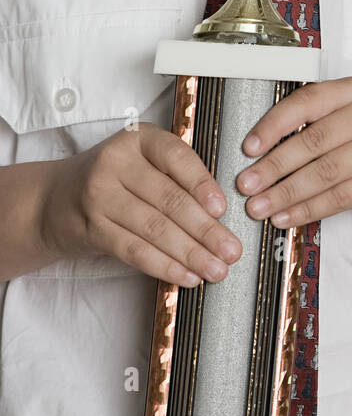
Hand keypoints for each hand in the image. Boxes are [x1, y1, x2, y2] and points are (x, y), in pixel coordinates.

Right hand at [40, 122, 242, 285]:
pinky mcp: (91, 227)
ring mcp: (100, 195)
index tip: (223, 209)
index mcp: (138, 138)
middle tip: (232, 250)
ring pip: (155, 228)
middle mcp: (116, 162)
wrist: (54, 199)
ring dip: (191, 253)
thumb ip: (176, 175)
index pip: (177, 158)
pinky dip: (165, 266)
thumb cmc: (114, 179)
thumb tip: (221, 213)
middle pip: (170, 199)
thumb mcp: (142, 161)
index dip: (202, 184)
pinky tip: (187, 276)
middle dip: (207, 230)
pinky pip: (135, 250)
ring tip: (216, 269)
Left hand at [235, 74, 351, 227]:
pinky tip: (288, 216)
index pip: (309, 100)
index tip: (249, 146)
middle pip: (314, 140)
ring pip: (325, 171)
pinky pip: (342, 196)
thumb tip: (263, 150)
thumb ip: (320, 123)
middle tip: (246, 183)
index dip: (274, 124)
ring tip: (260, 206)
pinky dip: (309, 209)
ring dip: (287, 193)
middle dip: (274, 166)